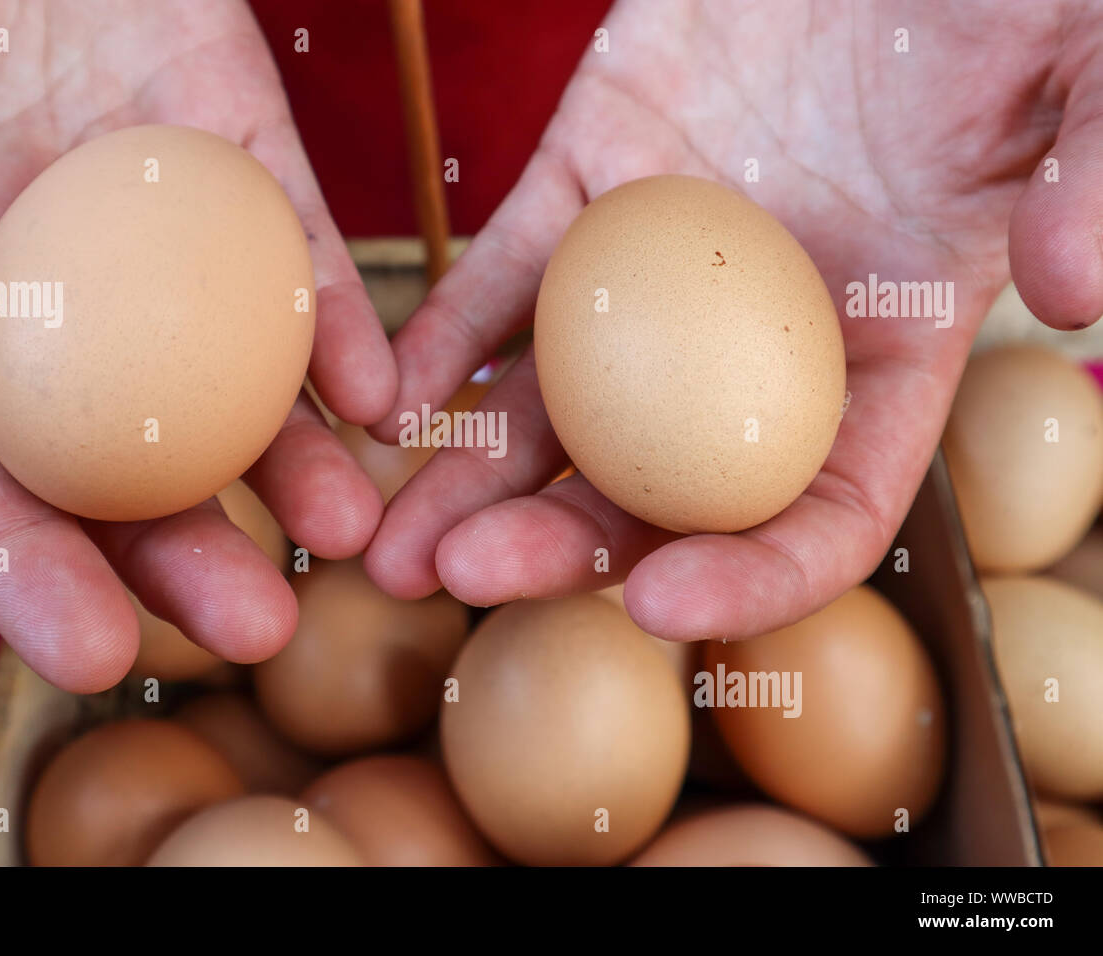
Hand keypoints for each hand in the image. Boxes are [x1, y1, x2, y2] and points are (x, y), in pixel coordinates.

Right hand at [0, 0, 395, 689]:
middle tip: (260, 627)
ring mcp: (167, 242)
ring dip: (297, 465)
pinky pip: (303, 259)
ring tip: (345, 529)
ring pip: (239, 380)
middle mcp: (73, 309)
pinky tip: (382, 398)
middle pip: (136, 464)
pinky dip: (341, 328)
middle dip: (198, 554)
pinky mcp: (247, 166)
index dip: (32, 578)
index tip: (90, 656)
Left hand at [364, 0, 1102, 639]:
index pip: (820, 510)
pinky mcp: (585, 185)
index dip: (752, 578)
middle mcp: (754, 337)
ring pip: (556, 403)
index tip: (661, 606)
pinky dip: (447, 340)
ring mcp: (658, 269)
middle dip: (555, 545)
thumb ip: (1091, 175)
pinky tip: (391, 403)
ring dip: (468, 478)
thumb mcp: (1089, 69)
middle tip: (457, 580)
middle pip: (652, 483)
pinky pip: (502, 280)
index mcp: (882, 347)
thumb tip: (1072, 294)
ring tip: (388, 547)